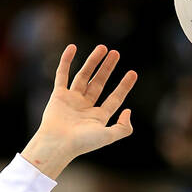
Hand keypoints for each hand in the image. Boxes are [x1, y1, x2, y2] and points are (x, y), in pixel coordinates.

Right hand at [21, 44, 136, 177]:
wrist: (57, 143)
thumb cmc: (82, 143)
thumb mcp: (108, 137)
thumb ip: (123, 128)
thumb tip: (128, 111)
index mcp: (98, 117)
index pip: (114, 99)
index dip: (124, 86)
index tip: (133, 73)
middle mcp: (85, 107)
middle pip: (99, 83)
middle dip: (107, 68)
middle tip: (116, 53)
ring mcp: (71, 100)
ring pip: (83, 76)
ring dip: (93, 61)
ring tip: (102, 48)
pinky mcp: (58, 95)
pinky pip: (62, 75)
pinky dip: (66, 61)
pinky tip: (72, 47)